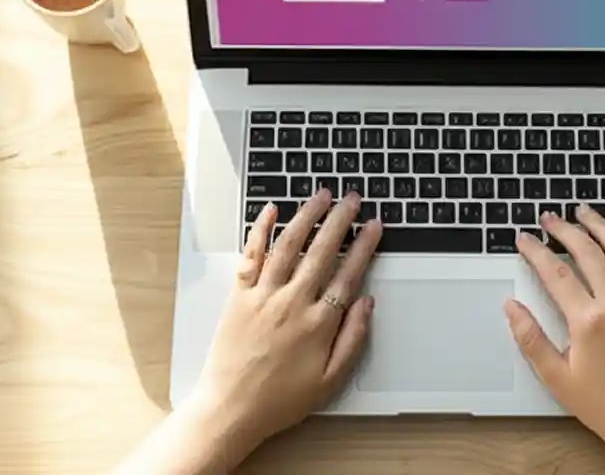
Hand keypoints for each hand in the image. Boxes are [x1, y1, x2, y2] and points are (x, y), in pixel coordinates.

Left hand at [198, 190, 379, 443]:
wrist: (230, 408)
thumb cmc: (281, 399)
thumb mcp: (330, 380)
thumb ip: (353, 339)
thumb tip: (367, 304)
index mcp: (319, 323)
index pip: (348, 273)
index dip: (364, 246)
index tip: (374, 226)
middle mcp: (292, 302)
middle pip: (322, 250)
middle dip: (340, 220)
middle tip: (352, 199)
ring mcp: (263, 295)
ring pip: (289, 244)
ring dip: (307, 215)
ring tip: (321, 195)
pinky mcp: (239, 296)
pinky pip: (251, 255)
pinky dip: (261, 230)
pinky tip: (271, 210)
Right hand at [505, 206, 604, 474]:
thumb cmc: (602, 404)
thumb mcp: (556, 377)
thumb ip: (530, 338)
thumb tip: (511, 307)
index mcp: (587, 321)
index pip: (555, 273)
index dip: (535, 251)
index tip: (524, 239)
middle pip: (586, 253)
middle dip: (563, 230)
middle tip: (548, 218)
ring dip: (600, 226)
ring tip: (583, 211)